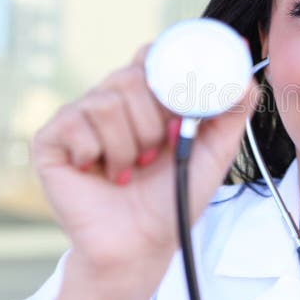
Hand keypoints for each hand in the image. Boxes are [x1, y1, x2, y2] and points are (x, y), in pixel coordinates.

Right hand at [30, 43, 261, 272]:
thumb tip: (248, 76)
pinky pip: (75, 124)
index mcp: (146, 96)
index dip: (166, 73)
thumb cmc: (175, 196)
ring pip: (106, 102)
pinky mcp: (52, 140)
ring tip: (133, 168)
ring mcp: (79, 117)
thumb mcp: (216, 151)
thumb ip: (233, 111)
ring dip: (129, 145)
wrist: (142, 244)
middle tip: (157, 151)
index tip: (182, 108)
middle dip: (154, 121)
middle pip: (130, 76)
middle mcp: (110, 99)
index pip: (150, 56)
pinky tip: (103, 173)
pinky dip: (98, 154)